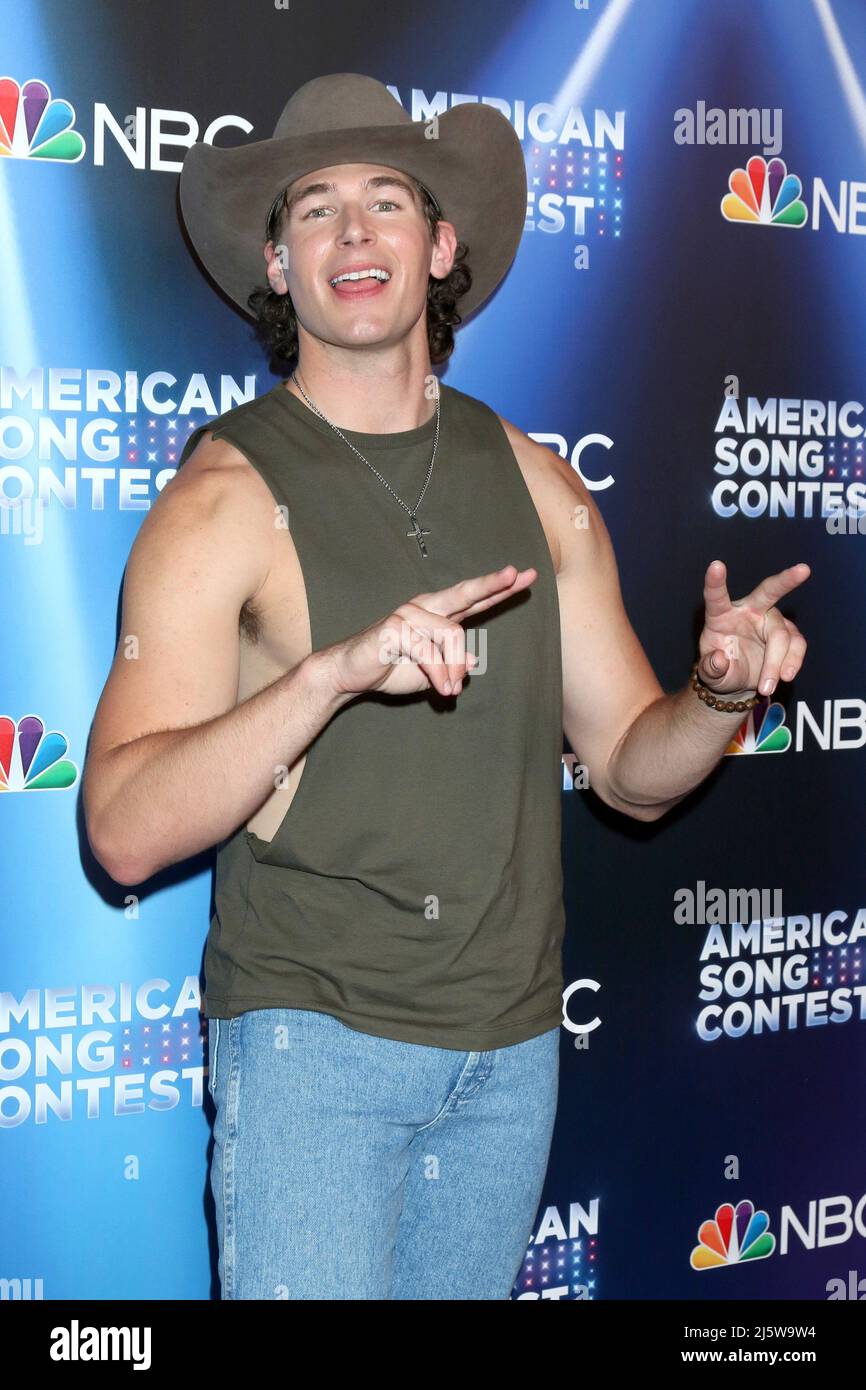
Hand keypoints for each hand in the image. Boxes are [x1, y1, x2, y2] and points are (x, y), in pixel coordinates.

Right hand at [321, 564, 536, 699]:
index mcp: (438, 616)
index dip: (499, 589)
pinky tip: (441, 688)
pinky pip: (429, 652)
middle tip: (515, 574)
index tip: (526, 576)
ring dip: (455, 669)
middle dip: (492, 584)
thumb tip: (475, 660)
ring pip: (451, 635)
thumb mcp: (433, 674)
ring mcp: (409, 614)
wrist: (351, 674)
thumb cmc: (391, 669)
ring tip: (451, 691)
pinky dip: (439, 674)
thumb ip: (454, 665)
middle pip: (464, 593)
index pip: (473, 600)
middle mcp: (425, 608)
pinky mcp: (395, 627)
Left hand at [696, 560, 809, 697]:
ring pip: (782, 635)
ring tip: (767, 686)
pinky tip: (785, 676)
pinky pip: (797, 645)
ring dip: (778, 662)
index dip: (715, 582)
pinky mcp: (788, 634)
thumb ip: (712, 668)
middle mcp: (748, 611)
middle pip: (769, 592)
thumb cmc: (721, 671)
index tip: (716, 565)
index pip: (716, 597)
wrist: (738, 682)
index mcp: (721, 615)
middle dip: (786, 580)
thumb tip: (719, 660)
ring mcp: (770, 621)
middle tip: (803, 570)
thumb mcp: (711, 675)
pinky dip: (792, 662)